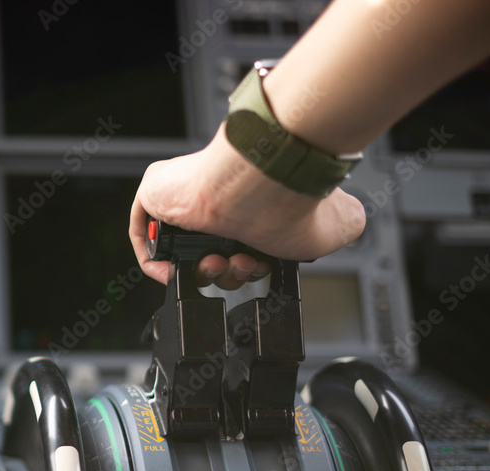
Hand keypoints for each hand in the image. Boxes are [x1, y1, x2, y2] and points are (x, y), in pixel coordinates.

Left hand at [130, 126, 365, 288]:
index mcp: (254, 201)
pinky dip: (155, 260)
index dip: (249, 265)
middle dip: (229, 272)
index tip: (260, 268)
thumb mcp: (338, 222)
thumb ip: (340, 225)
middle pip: (213, 252)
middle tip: (241, 267)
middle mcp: (219, 198)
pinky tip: (172, 271)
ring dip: (201, 271)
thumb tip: (343, 225)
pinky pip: (146, 233)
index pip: (243, 242)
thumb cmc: (296, 196)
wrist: (266, 178)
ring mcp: (186, 196)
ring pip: (183, 249)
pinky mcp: (158, 193)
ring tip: (218, 265)